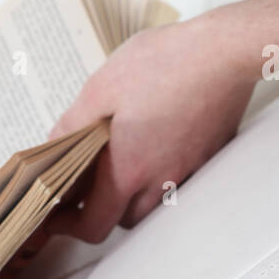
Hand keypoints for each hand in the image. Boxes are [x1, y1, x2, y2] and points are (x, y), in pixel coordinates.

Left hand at [44, 10, 258, 242]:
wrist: (225, 51)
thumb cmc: (163, 63)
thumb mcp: (100, 87)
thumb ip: (73, 124)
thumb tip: (54, 146)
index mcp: (129, 169)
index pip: (96, 226)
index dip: (71, 226)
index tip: (58, 215)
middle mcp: (162, 180)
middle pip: (127, 220)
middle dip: (103, 210)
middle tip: (88, 183)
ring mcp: (192, 169)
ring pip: (157, 204)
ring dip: (135, 196)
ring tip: (123, 164)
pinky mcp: (211, 153)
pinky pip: (183, 181)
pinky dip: (163, 176)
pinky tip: (158, 145)